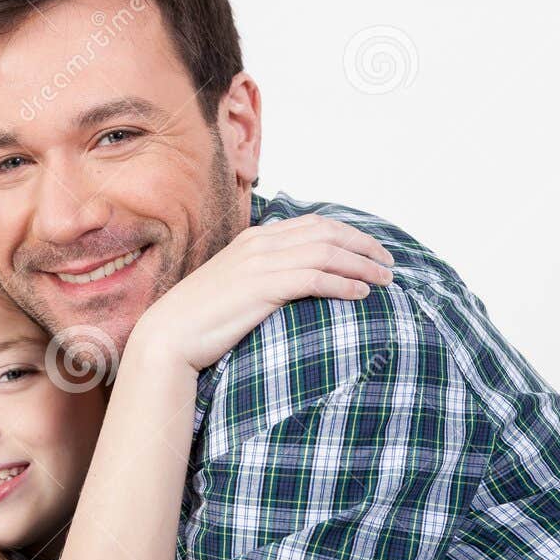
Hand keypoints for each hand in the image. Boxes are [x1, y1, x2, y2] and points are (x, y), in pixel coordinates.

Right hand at [129, 214, 393, 372]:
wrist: (169, 336)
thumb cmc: (204, 320)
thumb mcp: (238, 288)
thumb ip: (266, 277)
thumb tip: (298, 285)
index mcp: (255, 238)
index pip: (315, 224)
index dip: (351, 233)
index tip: (374, 251)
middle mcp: (260, 243)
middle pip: (327, 232)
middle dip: (364, 246)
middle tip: (390, 264)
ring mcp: (260, 263)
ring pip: (326, 252)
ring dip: (361, 265)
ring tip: (384, 280)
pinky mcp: (261, 287)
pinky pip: (313, 278)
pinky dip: (342, 283)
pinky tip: (360, 294)